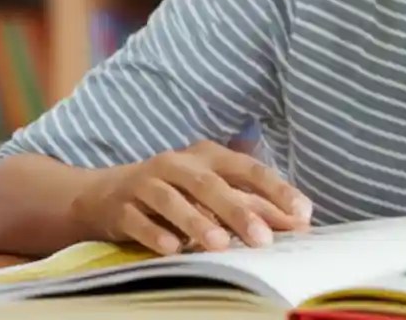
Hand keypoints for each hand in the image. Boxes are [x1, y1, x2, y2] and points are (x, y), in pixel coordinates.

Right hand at [72, 140, 313, 254]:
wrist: (104, 195)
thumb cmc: (174, 194)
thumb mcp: (214, 195)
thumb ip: (254, 205)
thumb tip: (299, 222)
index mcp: (208, 156)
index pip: (248, 169)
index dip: (276, 189)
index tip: (301, 213)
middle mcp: (177, 163)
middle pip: (209, 183)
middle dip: (238, 211)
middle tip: (263, 239)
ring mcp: (146, 183)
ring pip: (171, 200)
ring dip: (197, 222)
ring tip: (220, 245)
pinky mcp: (121, 207)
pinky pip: (138, 221)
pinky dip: (155, 234)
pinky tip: (173, 249)